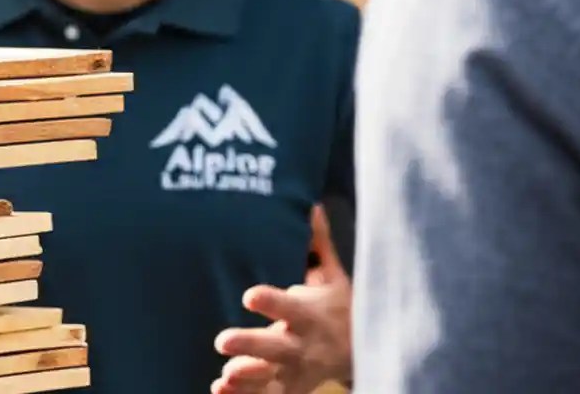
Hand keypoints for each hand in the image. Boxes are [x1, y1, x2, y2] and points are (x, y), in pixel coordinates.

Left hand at [212, 205, 352, 393]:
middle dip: (251, 346)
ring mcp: (294, 371)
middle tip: (221, 341)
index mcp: (310, 314)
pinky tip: (218, 390)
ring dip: (247, 378)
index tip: (249, 294)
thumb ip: (317, 245)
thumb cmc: (337, 306)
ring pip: (270, 378)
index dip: (271, 302)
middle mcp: (302, 345)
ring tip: (224, 375)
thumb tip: (311, 204)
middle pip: (276, 348)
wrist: (360, 353)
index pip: (290, 307)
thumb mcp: (332, 276)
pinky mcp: (288, 388)